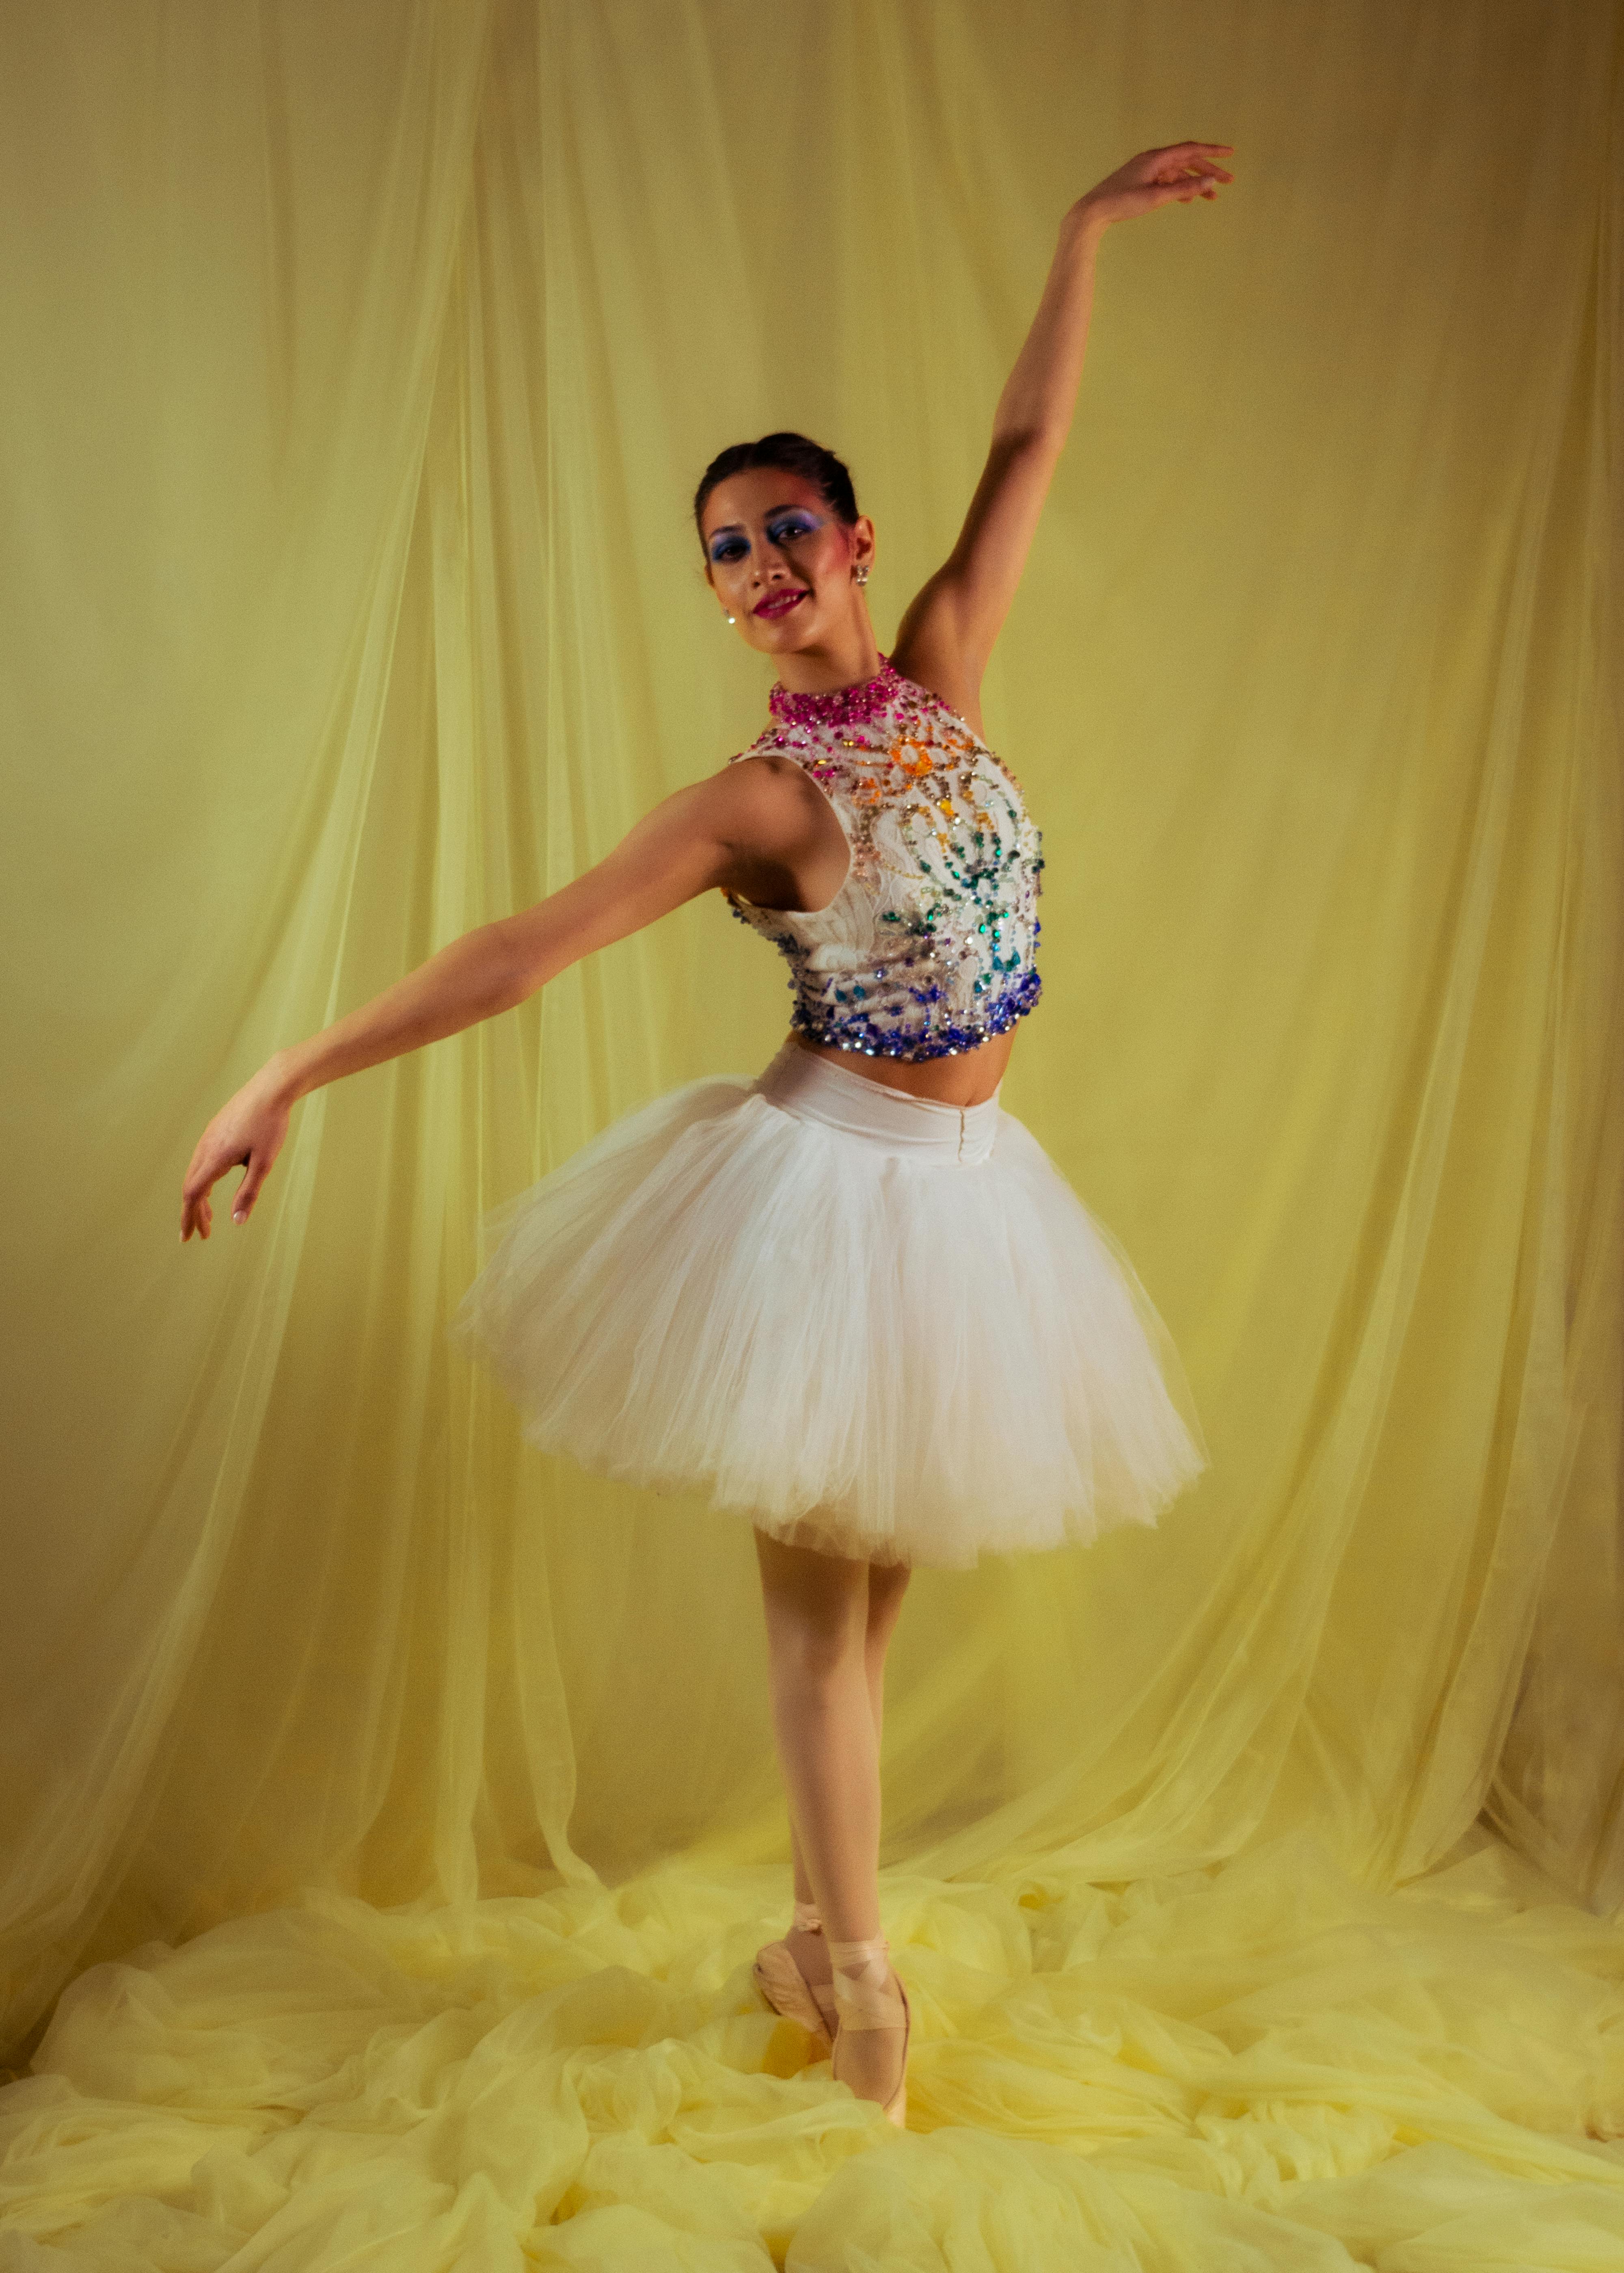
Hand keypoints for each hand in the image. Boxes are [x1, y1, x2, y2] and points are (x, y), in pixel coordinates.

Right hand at [180, 1059, 292, 1241]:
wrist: (271, 1088)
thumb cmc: (271, 1124)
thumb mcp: (264, 1163)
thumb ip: (249, 1192)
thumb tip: (236, 1221)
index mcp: (215, 1158)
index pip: (193, 1194)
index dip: (188, 1218)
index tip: (188, 1237)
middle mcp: (205, 1147)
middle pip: (191, 1187)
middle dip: (194, 1213)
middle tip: (202, 1235)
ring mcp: (208, 1137)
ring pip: (195, 1173)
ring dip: (199, 1197)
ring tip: (209, 1216)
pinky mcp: (215, 1130)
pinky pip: (201, 1161)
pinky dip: (203, 1180)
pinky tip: (212, 1186)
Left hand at [1074, 143, 1234, 229]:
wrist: (1093, 211)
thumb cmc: (1121, 203)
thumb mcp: (1156, 197)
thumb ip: (1184, 188)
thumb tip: (1209, 183)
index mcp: (1156, 158)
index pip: (1191, 150)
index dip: (1212, 152)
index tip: (1231, 154)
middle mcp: (1152, 160)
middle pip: (1187, 161)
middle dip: (1208, 171)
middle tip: (1227, 182)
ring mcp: (1146, 171)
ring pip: (1178, 173)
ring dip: (1195, 183)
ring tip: (1211, 197)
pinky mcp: (1141, 182)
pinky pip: (1166, 181)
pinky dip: (1179, 188)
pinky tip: (1188, 199)